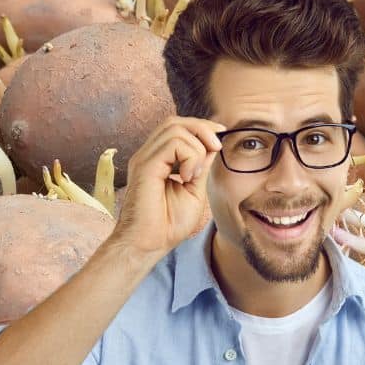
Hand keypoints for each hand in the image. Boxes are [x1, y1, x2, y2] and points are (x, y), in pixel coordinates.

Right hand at [112, 117, 224, 257]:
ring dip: (196, 148)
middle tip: (215, 149)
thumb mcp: (194, 190)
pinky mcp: (144, 165)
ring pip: (175, 128)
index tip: (220, 135)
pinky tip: (187, 177)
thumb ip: (200, 166)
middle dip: (202, 129)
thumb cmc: (168, 224)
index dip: (201, 127)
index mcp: (159, 159)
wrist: (149, 243)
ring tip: (194, 175)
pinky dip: (189, 157)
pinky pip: (173, 144)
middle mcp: (149, 155)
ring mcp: (144, 158)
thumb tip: (212, 146)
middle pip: (175, 122)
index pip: (177, 127)